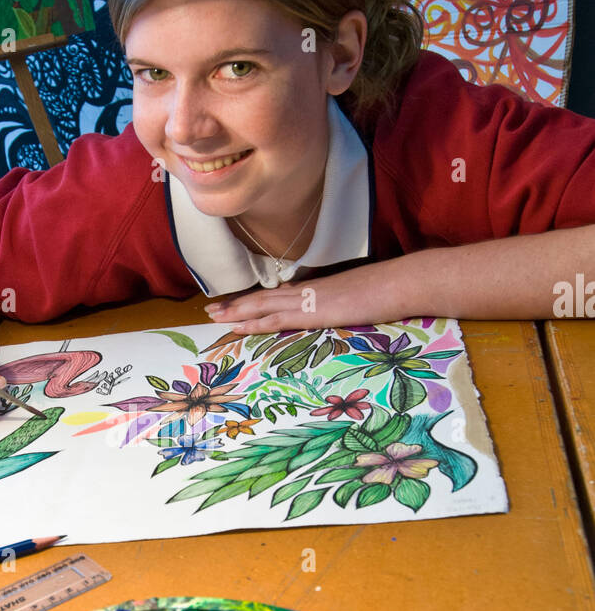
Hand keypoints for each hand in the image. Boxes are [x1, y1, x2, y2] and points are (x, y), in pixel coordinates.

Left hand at [205, 263, 400, 332]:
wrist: (399, 283)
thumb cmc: (387, 291)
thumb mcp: (359, 298)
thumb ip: (343, 304)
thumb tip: (338, 309)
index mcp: (318, 288)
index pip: (280, 294)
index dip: (256, 300)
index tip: (237, 304)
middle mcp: (308, 291)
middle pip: (264, 296)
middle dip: (236, 305)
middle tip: (211, 310)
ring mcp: (309, 300)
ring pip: (263, 304)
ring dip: (236, 312)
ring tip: (214, 317)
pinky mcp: (312, 312)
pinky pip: (277, 318)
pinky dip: (254, 322)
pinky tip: (238, 327)